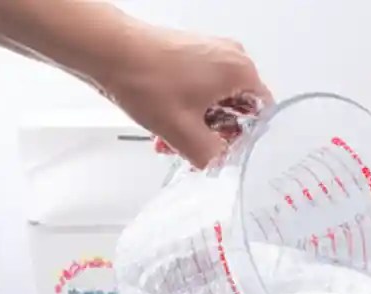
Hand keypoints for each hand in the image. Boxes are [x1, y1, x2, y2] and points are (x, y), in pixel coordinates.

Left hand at [101, 26, 272, 168]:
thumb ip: (212, 157)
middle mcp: (230, 56)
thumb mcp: (184, 133)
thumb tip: (221, 164)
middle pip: (236, 108)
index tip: (223, 151)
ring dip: (195, 124)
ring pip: (213, 100)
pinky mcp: (190, 52)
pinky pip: (198, 87)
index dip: (242, 140)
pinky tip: (164, 123)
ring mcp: (209, 51)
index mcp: (241, 71)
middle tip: (191, 147)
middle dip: (212, 133)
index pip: (261, 115)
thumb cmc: (145, 79)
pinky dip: (185, 107)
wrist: (108, 51)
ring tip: (170, 139)